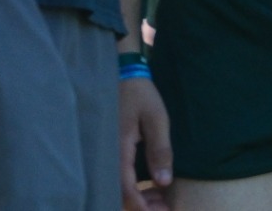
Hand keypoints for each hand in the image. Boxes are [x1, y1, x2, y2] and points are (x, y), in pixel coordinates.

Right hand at [119, 74, 172, 210]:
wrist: (122, 74)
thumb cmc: (140, 95)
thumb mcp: (156, 119)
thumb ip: (160, 150)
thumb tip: (164, 182)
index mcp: (118, 149)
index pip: (125, 188)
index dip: (141, 206)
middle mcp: (107, 156)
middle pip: (118, 194)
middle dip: (141, 207)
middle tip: (165, 208)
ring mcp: (106, 155)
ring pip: (117, 188)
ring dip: (137, 199)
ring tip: (161, 200)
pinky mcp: (109, 153)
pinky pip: (117, 178)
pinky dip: (133, 189)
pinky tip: (150, 187)